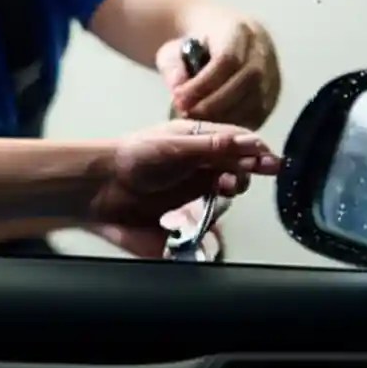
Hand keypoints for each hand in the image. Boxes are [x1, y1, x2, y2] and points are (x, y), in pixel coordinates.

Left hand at [87, 120, 278, 257]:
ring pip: (226, 199)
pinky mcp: (185, 217)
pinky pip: (209, 225)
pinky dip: (211, 226)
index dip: (256, 152)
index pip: (239, 143)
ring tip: (219, 191)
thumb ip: (212, 146)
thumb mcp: (173, 146)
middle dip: (245, 174)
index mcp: (199, 141)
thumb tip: (252, 142)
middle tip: (238, 179)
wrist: (98, 189)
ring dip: (226, 197)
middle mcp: (202, 166)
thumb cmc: (131, 158)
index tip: (268, 162)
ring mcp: (194, 193)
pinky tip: (204, 223)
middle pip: (239, 171)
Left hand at [156, 20, 280, 128]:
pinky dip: (237, 124)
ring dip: (227, 116)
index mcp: (236, 29)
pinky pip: (261, 112)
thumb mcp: (172, 50)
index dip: (204, 83)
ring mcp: (272, 70)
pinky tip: (214, 128)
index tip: (179, 99)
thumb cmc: (189, 46)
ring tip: (198, 123)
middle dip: (215, 103)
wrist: (212, 38)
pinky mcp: (273, 92)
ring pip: (259, 98)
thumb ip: (172, 68)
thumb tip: (179, 91)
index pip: (228, 58)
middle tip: (187, 115)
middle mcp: (262, 48)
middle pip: (249, 79)